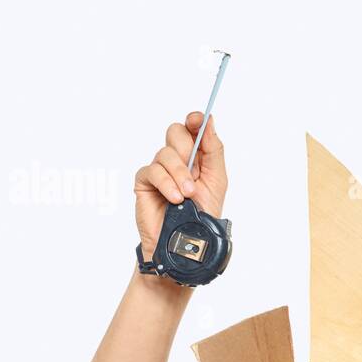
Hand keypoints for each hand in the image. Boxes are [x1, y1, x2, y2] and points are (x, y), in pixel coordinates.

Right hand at [133, 112, 227, 260]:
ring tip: (187, 195)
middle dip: (186, 149)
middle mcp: (177, 159)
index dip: (195, 120)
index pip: (192, 128)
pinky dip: (166, 183)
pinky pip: (152, 170)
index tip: (198, 119)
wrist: (186, 242)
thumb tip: (208, 121)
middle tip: (194, 173)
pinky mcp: (145, 182)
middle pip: (175, 132)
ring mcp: (160, 169)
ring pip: (165, 153)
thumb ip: (213, 150)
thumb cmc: (202, 213)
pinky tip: (175, 198)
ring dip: (179, 174)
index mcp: (196, 156)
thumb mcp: (216, 179)